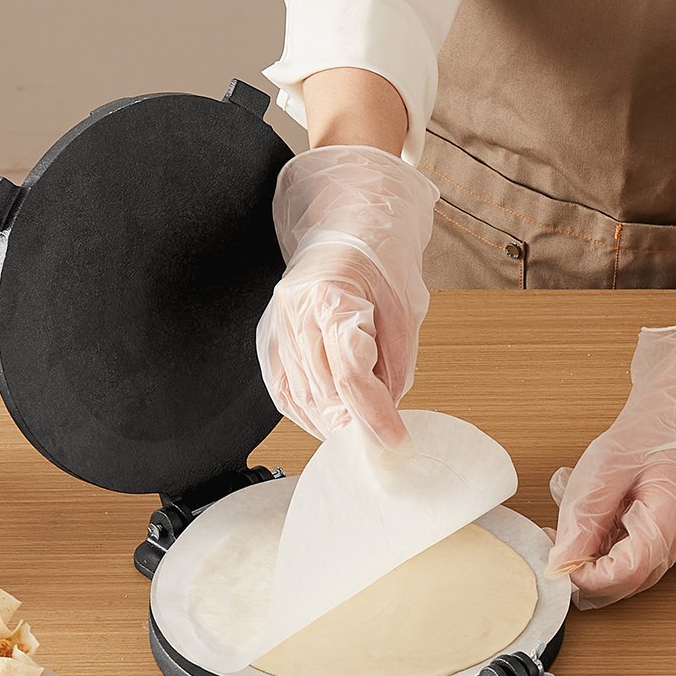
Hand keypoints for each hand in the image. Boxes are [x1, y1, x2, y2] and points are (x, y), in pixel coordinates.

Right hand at [256, 145, 437, 454]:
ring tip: (364, 435)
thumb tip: (384, 416)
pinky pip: (285, 392)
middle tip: (385, 449)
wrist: (348, 226)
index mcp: (331, 296)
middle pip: (325, 391)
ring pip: (304, 397)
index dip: (375, 418)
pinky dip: (310, 415)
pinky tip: (333, 424)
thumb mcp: (405, 312)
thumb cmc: (381, 262)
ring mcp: (276, 326)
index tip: (396, 445)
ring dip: (335, 424)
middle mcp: (295, 311)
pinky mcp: (269, 339)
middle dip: (357, 427)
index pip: (351, 374)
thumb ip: (394, 366)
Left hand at [549, 325, 675, 608]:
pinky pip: (650, 554)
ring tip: (591, 513)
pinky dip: (623, 543)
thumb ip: (582, 521)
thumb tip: (562, 564)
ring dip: (605, 552)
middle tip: (564, 539)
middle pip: (634, 578)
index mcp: (675, 513)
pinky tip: (614, 514)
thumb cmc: (652, 429)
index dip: (590, 577)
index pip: (629, 571)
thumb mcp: (603, 469)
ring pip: (639, 569)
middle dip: (592, 567)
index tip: (562, 564)